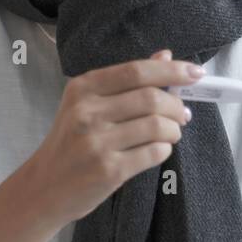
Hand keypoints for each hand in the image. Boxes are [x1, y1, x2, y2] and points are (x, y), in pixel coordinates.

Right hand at [24, 48, 202, 224]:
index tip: (196, 73)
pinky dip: (165, 149)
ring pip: (157, 126)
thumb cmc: (71, 142)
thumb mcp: (88, 105)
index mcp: (83, 88)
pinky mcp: (109, 170)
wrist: (45, 186)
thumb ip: (126, 81)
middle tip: (182, 114)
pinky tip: (158, 149)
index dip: (172, 70)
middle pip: (151, 98)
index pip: (136, 70)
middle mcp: (87, 112)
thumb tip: (165, 55)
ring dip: (174, 130)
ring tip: (171, 133)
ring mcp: (97, 142)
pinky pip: (154, 152)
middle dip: (176, 105)